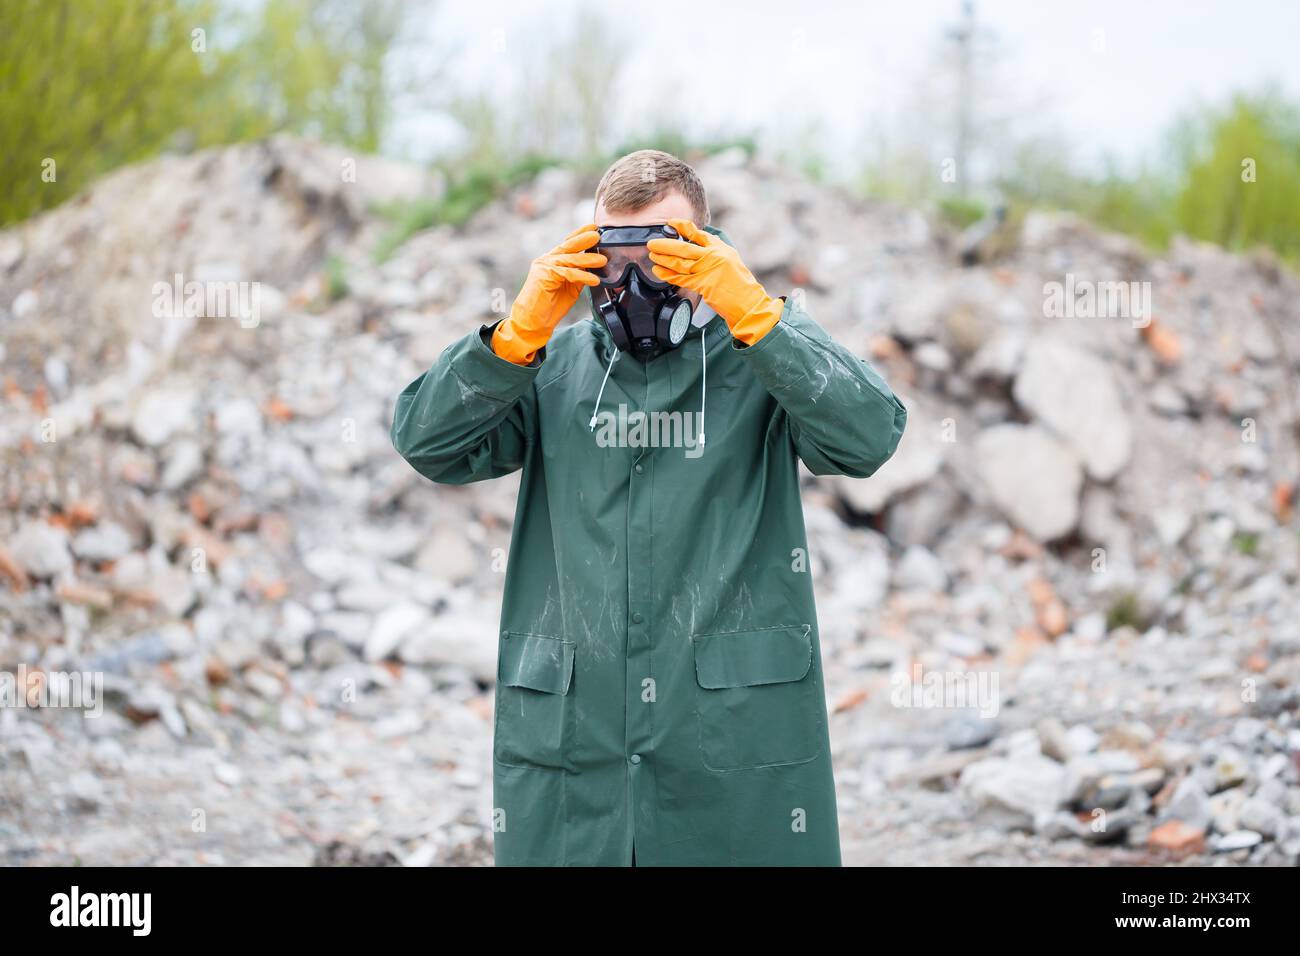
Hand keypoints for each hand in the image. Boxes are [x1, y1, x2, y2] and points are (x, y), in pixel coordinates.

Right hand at [492, 224, 606, 363]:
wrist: (532, 322)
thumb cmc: (550, 307)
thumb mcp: (570, 288)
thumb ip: (579, 276)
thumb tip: (595, 268)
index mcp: (552, 261)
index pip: (567, 244)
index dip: (580, 235)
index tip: (594, 228)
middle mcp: (546, 260)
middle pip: (567, 245)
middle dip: (583, 238)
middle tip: (598, 234)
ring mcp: (543, 266)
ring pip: (569, 259)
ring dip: (588, 259)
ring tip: (603, 261)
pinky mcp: (544, 275)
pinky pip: (567, 273)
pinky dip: (582, 276)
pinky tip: (594, 280)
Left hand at [646, 219, 782, 343]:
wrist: (747, 300)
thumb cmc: (739, 282)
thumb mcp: (730, 258)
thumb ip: (714, 250)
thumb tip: (699, 243)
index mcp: (719, 248)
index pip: (697, 233)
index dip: (682, 226)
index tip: (670, 222)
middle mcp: (712, 256)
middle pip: (684, 247)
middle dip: (665, 244)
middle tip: (652, 243)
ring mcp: (706, 271)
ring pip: (679, 262)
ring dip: (663, 258)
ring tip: (652, 255)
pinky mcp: (702, 285)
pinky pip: (680, 278)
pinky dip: (667, 274)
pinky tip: (658, 271)